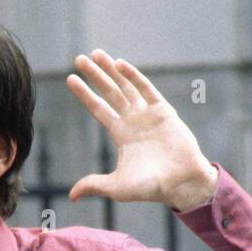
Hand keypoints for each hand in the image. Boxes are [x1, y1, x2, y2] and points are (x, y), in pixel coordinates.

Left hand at [65, 50, 216, 210]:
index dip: (85, 94)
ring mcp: (148, 113)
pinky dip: (133, 76)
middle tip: (79, 59)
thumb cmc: (151, 187)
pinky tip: (119, 64)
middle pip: (109, 92)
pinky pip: (146, 89)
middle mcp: (133, 120)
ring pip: (125, 86)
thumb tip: (70, 196)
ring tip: (96, 54)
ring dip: (111, 70)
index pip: (98, 108)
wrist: (180, 183)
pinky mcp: (163, 110)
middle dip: (95, 75)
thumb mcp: (117, 187)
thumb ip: (94, 185)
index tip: (70, 79)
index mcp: (121, 134)